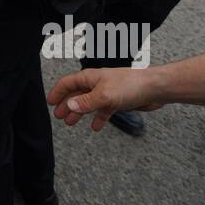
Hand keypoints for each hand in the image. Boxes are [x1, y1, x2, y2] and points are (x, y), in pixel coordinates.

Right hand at [47, 68, 164, 130]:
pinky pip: (103, 110)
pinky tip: (96, 127)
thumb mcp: (104, 95)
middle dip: (66, 105)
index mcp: (90, 78)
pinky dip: (98, 118)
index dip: (57, 92)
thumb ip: (86, 102)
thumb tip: (69, 106)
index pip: (68, 83)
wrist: (154, 88)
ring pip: (88, 103)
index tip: (49, 102)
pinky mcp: (117, 101)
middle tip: (58, 116)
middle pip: (76, 94)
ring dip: (79, 113)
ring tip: (71, 123)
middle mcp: (97, 84)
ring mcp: (107, 93)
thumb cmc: (130, 86)